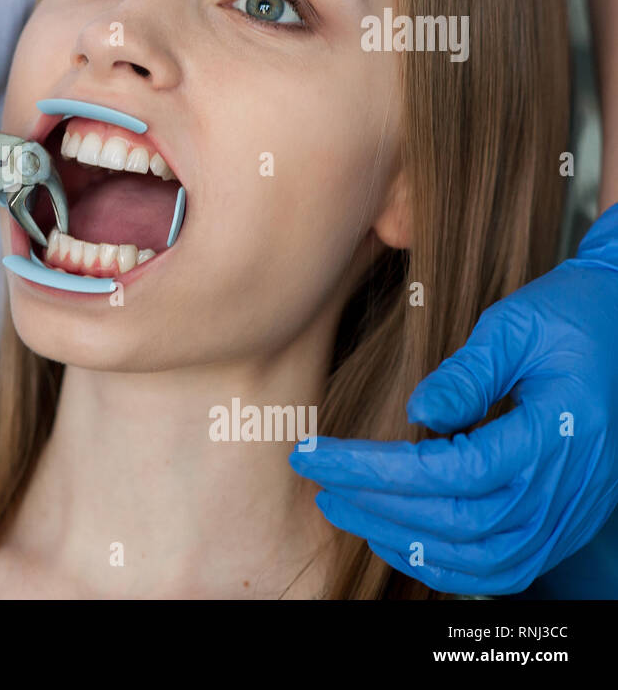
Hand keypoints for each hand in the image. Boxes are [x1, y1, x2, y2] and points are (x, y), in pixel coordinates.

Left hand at [290, 202, 617, 594]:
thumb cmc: (568, 316)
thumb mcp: (517, 325)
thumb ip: (469, 371)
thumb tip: (418, 412)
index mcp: (556, 433)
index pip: (452, 471)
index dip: (374, 469)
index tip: (313, 452)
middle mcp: (566, 487)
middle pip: (459, 522)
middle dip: (376, 506)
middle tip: (317, 481)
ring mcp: (569, 513)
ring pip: (482, 558)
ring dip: (404, 542)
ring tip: (344, 508)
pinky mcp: (562, 522)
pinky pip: (504, 566)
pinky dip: (447, 563)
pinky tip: (396, 536)